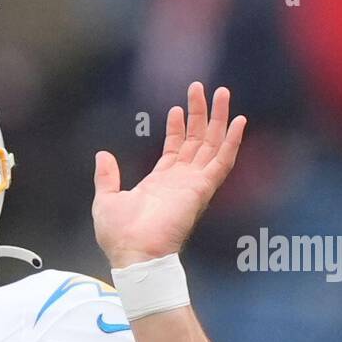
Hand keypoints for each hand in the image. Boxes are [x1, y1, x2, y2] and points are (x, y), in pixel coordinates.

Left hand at [92, 82, 245, 268]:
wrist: (134, 254)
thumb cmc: (120, 235)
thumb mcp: (107, 199)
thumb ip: (107, 177)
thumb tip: (102, 155)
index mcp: (160, 183)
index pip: (175, 149)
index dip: (177, 128)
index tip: (176, 108)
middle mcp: (180, 181)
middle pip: (196, 140)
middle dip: (200, 113)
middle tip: (200, 88)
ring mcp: (193, 183)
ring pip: (212, 144)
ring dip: (218, 118)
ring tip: (222, 92)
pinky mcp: (202, 188)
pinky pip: (222, 161)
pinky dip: (232, 141)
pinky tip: (239, 120)